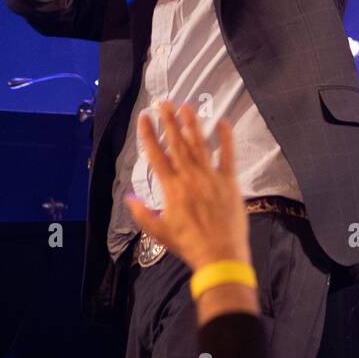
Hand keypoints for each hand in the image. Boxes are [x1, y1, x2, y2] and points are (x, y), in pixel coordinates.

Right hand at [124, 100, 250, 273]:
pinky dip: (226, 139)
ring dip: (192, 124)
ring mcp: (210, 177)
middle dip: (169, 121)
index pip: (156, 155)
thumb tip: (128, 197)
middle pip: (176, 143)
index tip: (144, 117)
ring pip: (199, 145)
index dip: (149, 134)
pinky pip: (228, 156)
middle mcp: (189, 177)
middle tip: (163, 102)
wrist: (219, 255)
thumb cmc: (188, 244)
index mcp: (171, 188)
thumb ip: (142, 213)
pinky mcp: (229, 181)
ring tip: (185, 106)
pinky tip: (223, 122)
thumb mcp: (159, 232)